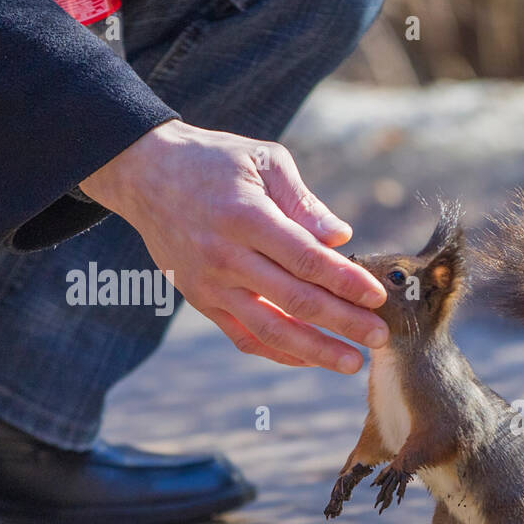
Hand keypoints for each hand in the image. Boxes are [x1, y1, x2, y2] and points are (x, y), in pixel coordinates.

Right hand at [80, 119, 386, 371]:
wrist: (144, 173)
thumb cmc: (214, 162)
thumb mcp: (262, 161)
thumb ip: (303, 202)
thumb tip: (340, 237)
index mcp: (246, 217)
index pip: (305, 258)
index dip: (344, 281)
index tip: (377, 298)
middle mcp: (225, 256)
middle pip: (294, 300)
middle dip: (343, 323)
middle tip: (379, 338)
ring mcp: (210, 284)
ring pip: (270, 329)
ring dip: (316, 350)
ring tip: (353, 363)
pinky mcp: (201, 301)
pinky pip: (244, 337)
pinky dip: (279, 353)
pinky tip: (311, 359)